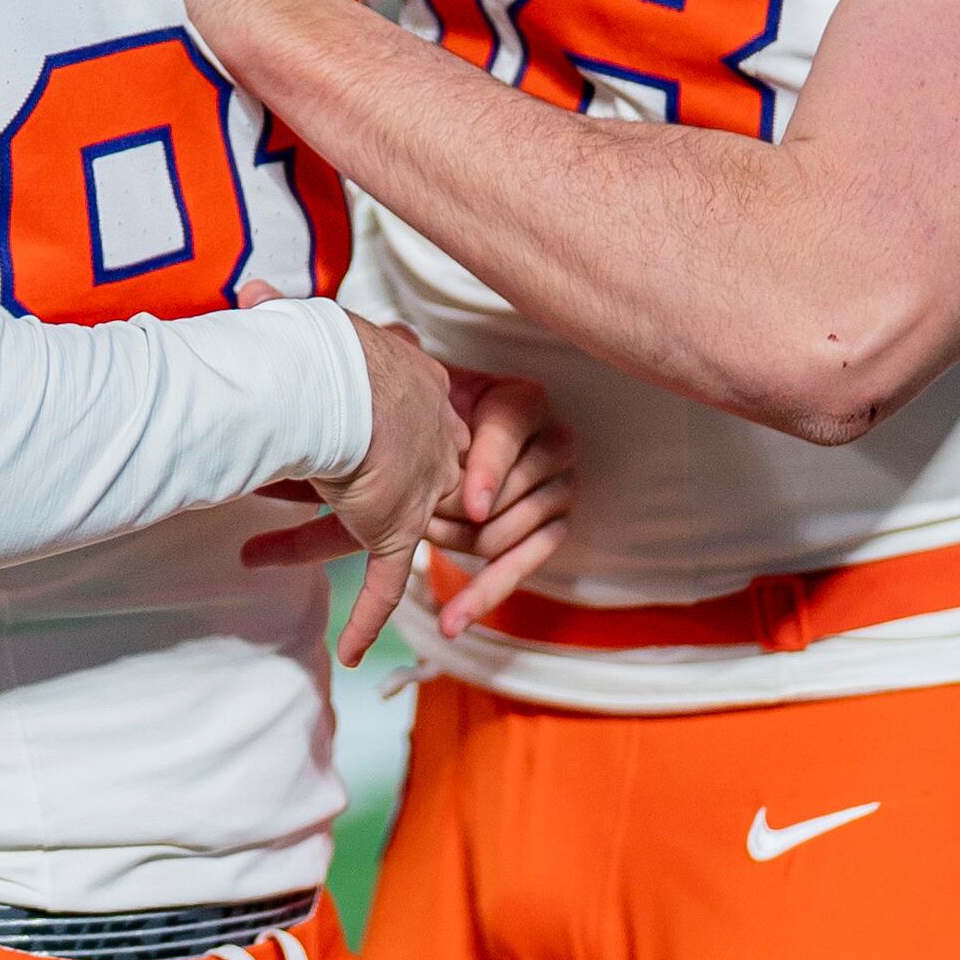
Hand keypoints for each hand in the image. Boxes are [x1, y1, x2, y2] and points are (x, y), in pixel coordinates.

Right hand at [239, 302, 467, 667]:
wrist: (338, 383)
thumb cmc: (319, 345)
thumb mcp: (309, 322)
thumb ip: (286, 314)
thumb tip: (253, 294)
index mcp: (417, 381)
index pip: (415, 406)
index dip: (394, 416)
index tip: (372, 422)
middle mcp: (431, 436)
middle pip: (417, 465)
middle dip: (386, 476)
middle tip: (353, 484)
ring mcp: (417, 486)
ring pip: (390, 522)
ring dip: (341, 540)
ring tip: (296, 556)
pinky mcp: (396, 527)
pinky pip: (385, 583)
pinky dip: (366, 616)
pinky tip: (353, 651)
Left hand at [425, 372, 571, 639]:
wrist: (457, 429)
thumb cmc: (438, 404)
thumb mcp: (435, 384)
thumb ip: (419, 368)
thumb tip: (402, 338)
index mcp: (523, 401)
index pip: (510, 432)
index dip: (488, 466)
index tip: (470, 504)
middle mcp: (552, 443)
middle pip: (510, 494)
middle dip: (458, 515)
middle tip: (417, 525)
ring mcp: (557, 490)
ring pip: (506, 534)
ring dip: (460, 546)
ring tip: (419, 539)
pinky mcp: (549, 530)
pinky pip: (521, 566)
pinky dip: (482, 594)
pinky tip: (450, 622)